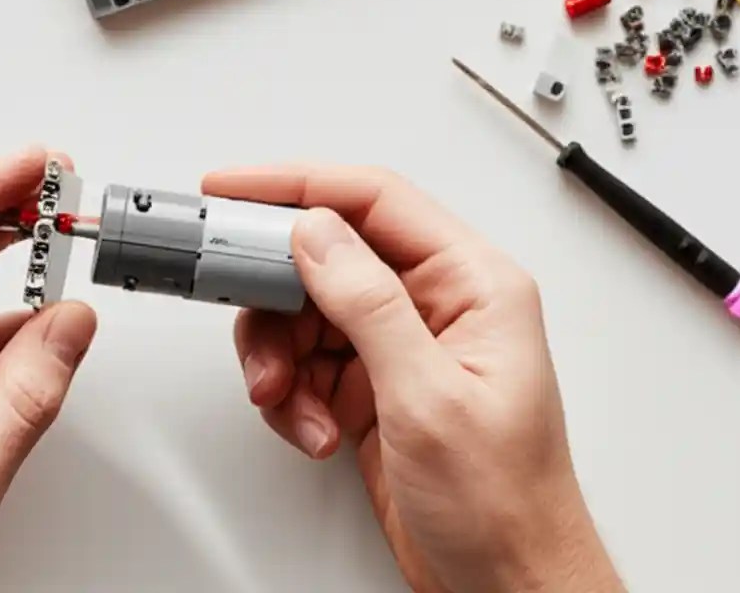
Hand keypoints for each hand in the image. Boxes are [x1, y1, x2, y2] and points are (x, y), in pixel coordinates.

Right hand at [203, 166, 622, 592]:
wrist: (505, 585)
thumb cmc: (504, 504)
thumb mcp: (429, 397)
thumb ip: (368, 305)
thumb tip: (316, 234)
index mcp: (473, 285)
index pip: (374, 202)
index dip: (297, 186)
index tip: (233, 189)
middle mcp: (436, 306)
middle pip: (326, 261)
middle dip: (276, 301)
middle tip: (250, 331)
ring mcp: (402, 347)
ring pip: (305, 315)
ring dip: (281, 360)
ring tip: (289, 401)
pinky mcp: (374, 387)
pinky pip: (306, 364)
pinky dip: (293, 397)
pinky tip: (315, 429)